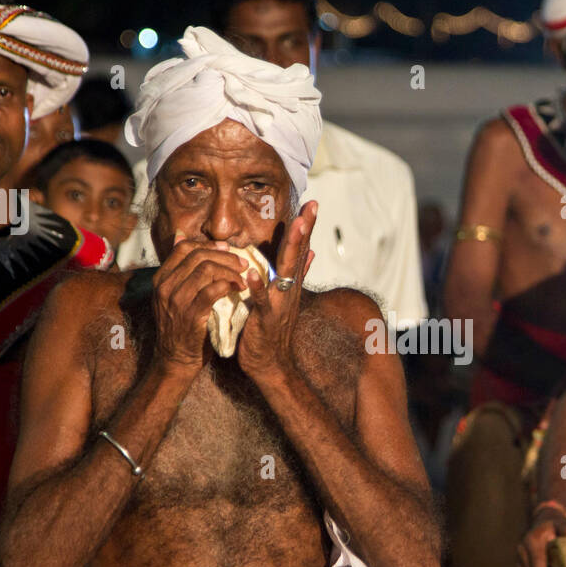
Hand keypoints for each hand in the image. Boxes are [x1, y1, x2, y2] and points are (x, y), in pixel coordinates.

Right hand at [151, 235, 249, 373]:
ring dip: (229, 271)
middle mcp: (165, 286)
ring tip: (242, 278)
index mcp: (161, 278)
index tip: (226, 250)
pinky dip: (228, 285)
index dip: (208, 245)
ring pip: (206, 270)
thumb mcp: (173, 295)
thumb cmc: (181, 326)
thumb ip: (180, 269)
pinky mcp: (190, 315)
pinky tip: (238, 289)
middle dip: (224, 256)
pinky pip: (211, 291)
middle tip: (242, 263)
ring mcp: (176, 300)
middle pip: (197, 256)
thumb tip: (181, 235)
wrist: (176, 359)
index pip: (184, 248)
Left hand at [237, 201, 316, 379]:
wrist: (270, 364)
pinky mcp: (265, 318)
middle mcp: (288, 290)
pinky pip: (262, 301)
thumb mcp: (286, 298)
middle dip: (305, 230)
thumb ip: (298, 274)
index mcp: (290, 283)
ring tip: (295, 227)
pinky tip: (252, 273)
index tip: (312, 203)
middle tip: (311, 207)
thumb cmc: (273, 330)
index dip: (307, 227)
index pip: (300, 249)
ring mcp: (279, 303)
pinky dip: (259, 287)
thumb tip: (312, 252)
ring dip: (291, 249)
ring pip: (286, 272)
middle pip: (297, 254)